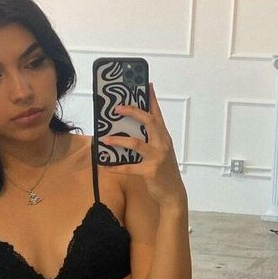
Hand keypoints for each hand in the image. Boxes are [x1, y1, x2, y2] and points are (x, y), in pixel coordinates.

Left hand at [102, 82, 186, 209]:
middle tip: (118, 108)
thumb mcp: (160, 152)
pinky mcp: (150, 171)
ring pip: (135, 143)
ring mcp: (157, 157)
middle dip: (133, 112)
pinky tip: (105, 166)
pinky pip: (129, 167)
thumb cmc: (164, 171)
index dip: (152, 99)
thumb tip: (128, 130)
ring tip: (105, 139)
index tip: (147, 84)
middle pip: (149, 122)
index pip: (158, 114)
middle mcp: (162, 144)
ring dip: (118, 140)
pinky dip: (116, 167)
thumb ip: (150, 140)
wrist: (173, 194)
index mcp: (164, 137)